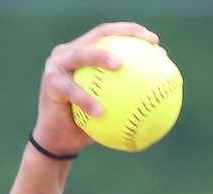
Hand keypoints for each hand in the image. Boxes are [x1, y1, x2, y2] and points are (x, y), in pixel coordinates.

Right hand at [32, 23, 158, 155]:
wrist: (59, 141)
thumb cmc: (88, 126)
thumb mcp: (112, 112)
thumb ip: (128, 99)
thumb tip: (163, 97)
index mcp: (85, 54)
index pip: (111, 36)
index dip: (132, 33)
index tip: (155, 41)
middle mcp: (69, 53)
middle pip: (98, 35)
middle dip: (122, 33)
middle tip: (145, 43)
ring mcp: (57, 65)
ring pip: (81, 54)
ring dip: (100, 56)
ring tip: (120, 65)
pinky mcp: (49, 83)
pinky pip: (71, 90)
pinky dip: (86, 100)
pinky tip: (101, 111)